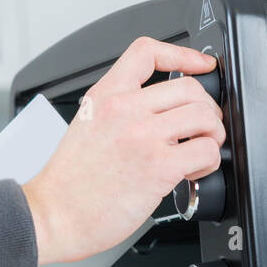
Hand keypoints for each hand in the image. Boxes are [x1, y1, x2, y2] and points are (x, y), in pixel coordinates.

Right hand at [22, 36, 223, 265]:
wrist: (54, 215)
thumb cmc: (68, 182)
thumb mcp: (85, 125)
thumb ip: (117, 110)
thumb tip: (156, 110)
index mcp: (104, 97)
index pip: (147, 52)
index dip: (183, 55)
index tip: (200, 65)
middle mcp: (124, 110)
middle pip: (190, 87)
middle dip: (206, 108)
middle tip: (200, 127)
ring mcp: (143, 136)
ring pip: (204, 116)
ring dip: (212, 134)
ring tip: (198, 149)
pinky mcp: (159, 167)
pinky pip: (206, 151)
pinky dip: (209, 162)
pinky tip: (192, 171)